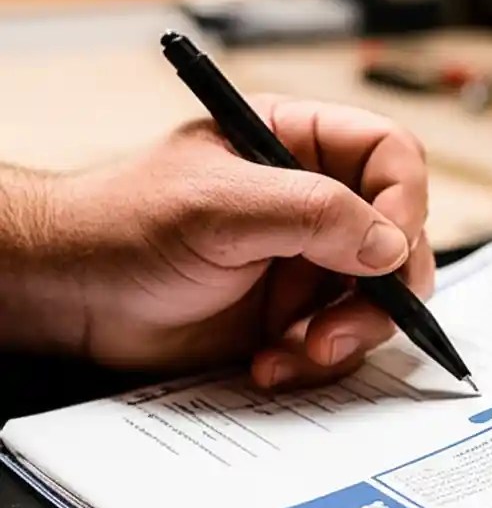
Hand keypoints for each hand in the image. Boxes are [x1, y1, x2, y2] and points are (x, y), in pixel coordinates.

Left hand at [0, 95, 431, 387]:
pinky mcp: (298, 315)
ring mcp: (310, 262)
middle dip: (384, 288)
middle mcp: (316, 202)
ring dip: (351, 332)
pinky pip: (344, 341)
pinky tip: (271, 361)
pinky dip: (318, 360)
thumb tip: (391, 244)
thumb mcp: (220, 207)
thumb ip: (313, 214)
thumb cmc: (120, 226)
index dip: (404, 201)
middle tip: (346, 322)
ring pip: (381, 297)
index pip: (390, 157)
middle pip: (400, 236)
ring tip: (301, 348)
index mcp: (300, 145)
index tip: (387, 248)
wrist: (72, 298)